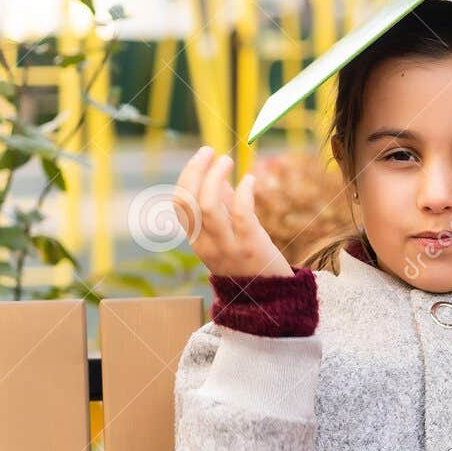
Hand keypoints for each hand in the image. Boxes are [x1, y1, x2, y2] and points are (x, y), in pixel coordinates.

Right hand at [171, 146, 292, 277]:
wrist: (271, 299)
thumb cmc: (250, 264)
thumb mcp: (229, 237)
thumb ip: (224, 210)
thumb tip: (221, 181)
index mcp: (197, 241)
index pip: (180, 205)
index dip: (187, 176)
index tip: (201, 156)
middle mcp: (206, 244)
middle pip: (189, 201)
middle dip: (195, 171)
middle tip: (210, 151)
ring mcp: (227, 247)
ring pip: (208, 206)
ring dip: (215, 177)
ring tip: (227, 160)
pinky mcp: (251, 247)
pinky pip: (241, 215)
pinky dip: (244, 193)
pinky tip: (250, 179)